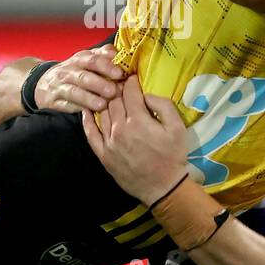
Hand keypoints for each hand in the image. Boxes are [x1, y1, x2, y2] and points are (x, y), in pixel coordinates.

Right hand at [35, 44, 125, 113]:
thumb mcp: (86, 60)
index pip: (93, 59)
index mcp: (79, 59)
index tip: (119, 73)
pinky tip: (88, 112)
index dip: (106, 66)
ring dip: (89, 98)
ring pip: (74, 92)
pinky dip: (77, 108)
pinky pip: (65, 105)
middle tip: (113, 91)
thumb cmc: (73, 72)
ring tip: (102, 104)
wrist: (44, 84)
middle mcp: (68, 71)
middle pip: (83, 76)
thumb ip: (103, 56)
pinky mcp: (54, 101)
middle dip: (99, 83)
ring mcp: (59, 86)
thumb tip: (117, 53)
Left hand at [81, 74, 189, 205]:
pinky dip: (87, 120)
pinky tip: (87, 111)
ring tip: (108, 96)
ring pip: (102, 113)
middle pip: (113, 101)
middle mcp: (120, 129)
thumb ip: (163, 105)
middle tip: (120, 85)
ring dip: (104, 102)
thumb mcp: (177, 128)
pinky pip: (90, 134)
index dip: (131, 82)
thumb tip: (146, 95)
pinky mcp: (103, 154)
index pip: (129, 93)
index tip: (132, 77)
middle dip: (117, 89)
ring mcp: (109, 142)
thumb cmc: (172, 156)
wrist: (163, 187)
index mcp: (138, 120)